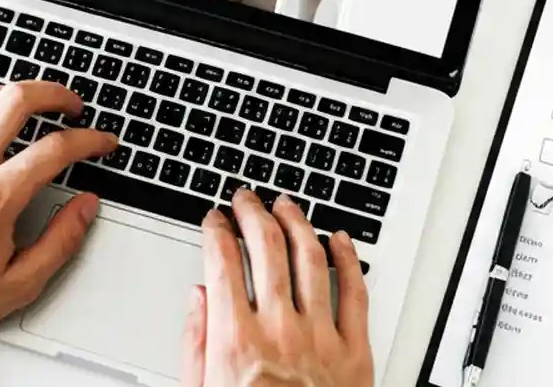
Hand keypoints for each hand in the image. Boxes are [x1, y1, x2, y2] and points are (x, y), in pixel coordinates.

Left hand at [0, 81, 116, 385]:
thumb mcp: (20, 284)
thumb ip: (61, 241)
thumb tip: (85, 207)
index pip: (56, 149)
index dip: (89, 140)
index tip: (100, 141)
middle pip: (16, 102)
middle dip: (54, 95)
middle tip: (70, 104)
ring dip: (9, 92)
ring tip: (28, 100)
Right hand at [182, 190, 373, 386]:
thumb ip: (197, 345)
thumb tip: (198, 299)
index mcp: (236, 342)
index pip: (223, 263)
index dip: (216, 230)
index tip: (216, 220)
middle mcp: (279, 332)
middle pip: (266, 248)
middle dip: (253, 213)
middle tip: (247, 199)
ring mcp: (320, 339)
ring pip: (310, 259)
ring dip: (296, 223)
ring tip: (285, 205)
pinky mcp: (354, 353)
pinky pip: (355, 294)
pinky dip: (347, 259)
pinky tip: (339, 239)